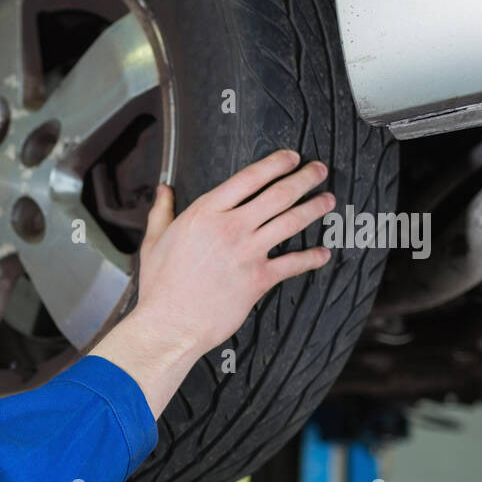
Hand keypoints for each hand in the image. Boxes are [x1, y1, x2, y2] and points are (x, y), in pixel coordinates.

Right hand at [130, 149, 334, 355]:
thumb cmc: (159, 286)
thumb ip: (162, 212)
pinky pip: (294, 264)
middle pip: (278, 194)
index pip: (249, 178)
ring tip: (327, 200)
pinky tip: (323, 254)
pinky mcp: (259, 279)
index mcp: (204, 213)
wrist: (170, 323)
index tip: (291, 158)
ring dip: (315, 208)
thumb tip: (163, 190)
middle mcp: (230, 227)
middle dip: (304, 178)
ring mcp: (247, 252)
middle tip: (318, 171)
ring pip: (292, 221)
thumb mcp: (154, 241)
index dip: (275, 164)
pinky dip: (312, 258)